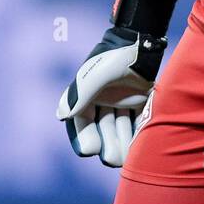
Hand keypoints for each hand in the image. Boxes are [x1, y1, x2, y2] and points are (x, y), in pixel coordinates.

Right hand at [56, 26, 167, 166]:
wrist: (142, 44)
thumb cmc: (115, 57)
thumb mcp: (96, 74)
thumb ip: (81, 93)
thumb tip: (62, 116)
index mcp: (85, 96)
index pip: (81, 124)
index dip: (84, 139)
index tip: (90, 150)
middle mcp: (101, 102)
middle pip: (102, 131)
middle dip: (107, 145)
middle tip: (112, 158)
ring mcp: (120, 103)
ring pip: (119, 130)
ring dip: (122, 144)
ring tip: (126, 157)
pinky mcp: (139, 103)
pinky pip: (137, 124)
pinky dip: (137, 136)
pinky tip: (140, 147)